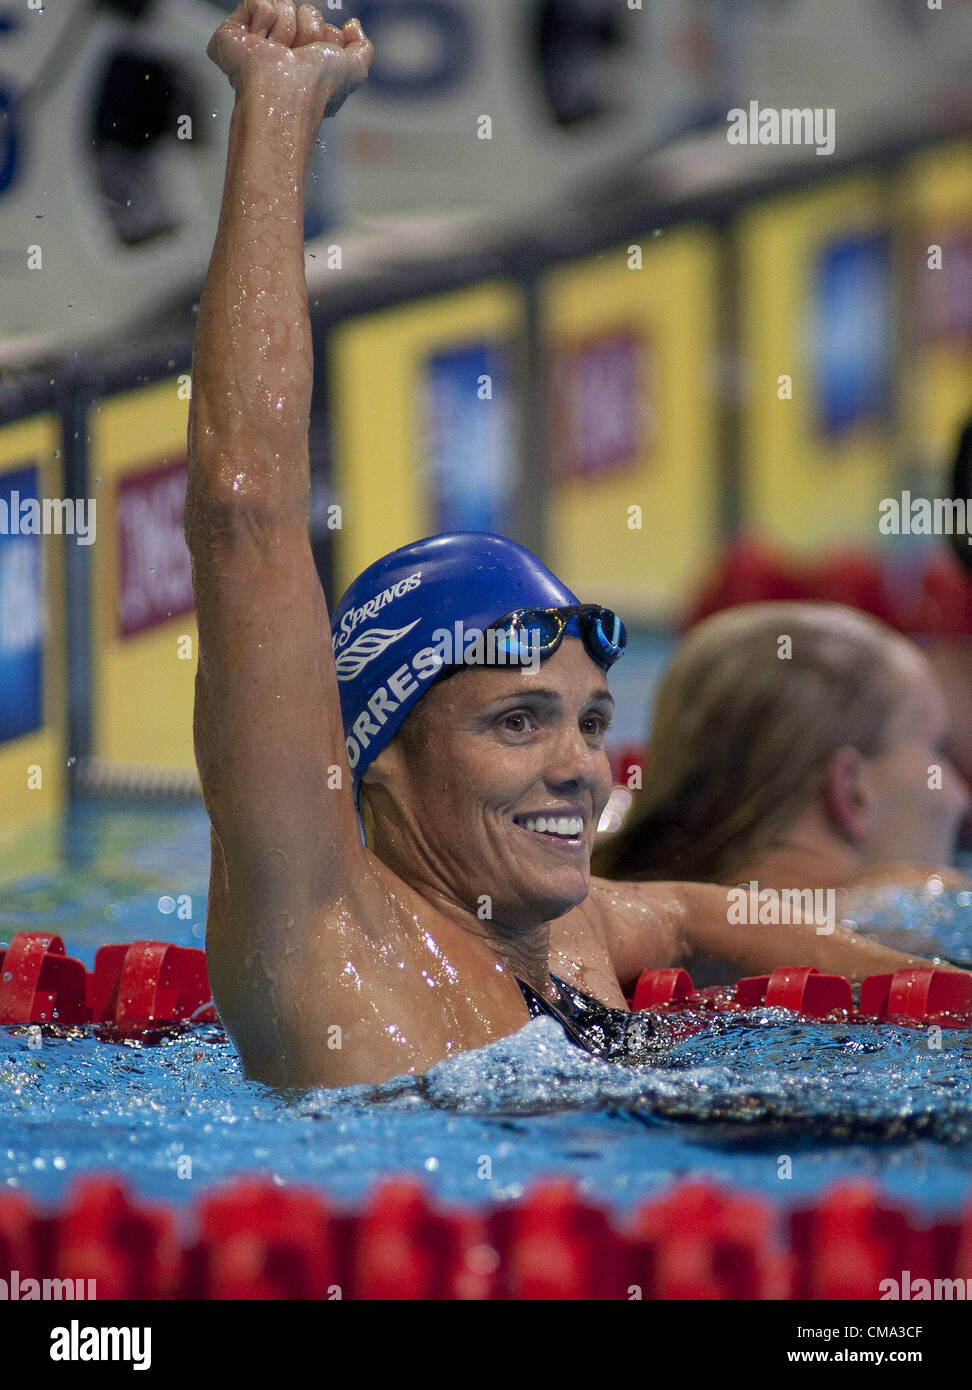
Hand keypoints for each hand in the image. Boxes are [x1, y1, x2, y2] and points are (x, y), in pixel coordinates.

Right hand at [207, 1, 372, 118]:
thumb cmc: (317, 89)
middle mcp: (282, 53)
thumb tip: (352, 25)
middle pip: (306, 12)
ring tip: (279, 54)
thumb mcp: (354, 71)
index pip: (321, 26)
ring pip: (283, 4)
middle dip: (310, 31)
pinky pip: (259, 1)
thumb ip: (363, 48)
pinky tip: (261, 44)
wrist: (285, 92)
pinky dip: (265, 18)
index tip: (320, 59)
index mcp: (306, 62)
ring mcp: (256, 44)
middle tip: (298, 58)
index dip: (327, 39)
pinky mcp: (232, 34)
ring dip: (288, 28)